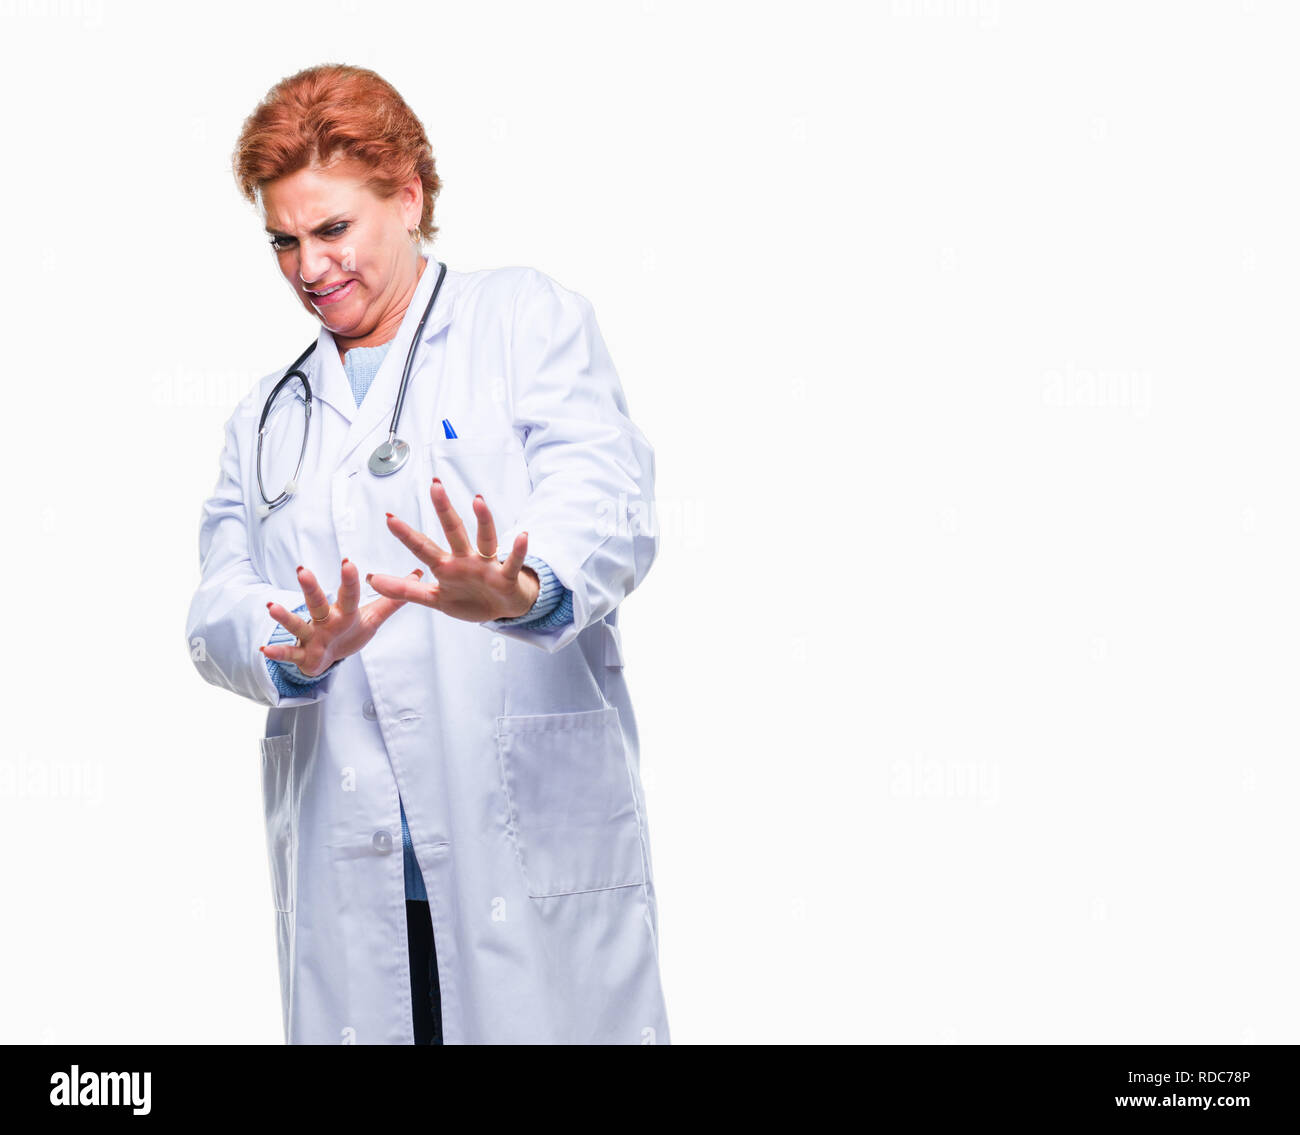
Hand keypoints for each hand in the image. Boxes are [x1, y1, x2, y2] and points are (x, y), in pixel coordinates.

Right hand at [260, 558, 425, 676]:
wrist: (331, 656)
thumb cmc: (350, 631)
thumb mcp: (374, 616)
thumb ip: (394, 599)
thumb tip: (417, 574)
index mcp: (344, 610)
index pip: (348, 593)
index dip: (349, 579)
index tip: (348, 561)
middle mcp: (324, 619)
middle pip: (317, 602)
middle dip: (310, 588)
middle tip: (301, 570)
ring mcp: (312, 636)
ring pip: (298, 624)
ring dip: (285, 617)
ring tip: (271, 607)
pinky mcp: (304, 654)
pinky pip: (290, 653)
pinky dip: (278, 652)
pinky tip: (263, 649)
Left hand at [366, 478, 540, 623]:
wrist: (504, 610)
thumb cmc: (471, 599)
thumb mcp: (435, 599)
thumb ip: (406, 590)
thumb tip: (373, 580)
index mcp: (446, 566)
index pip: (423, 547)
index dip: (407, 535)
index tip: (389, 518)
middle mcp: (465, 559)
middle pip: (453, 531)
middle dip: (444, 509)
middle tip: (435, 486)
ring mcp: (486, 566)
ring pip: (485, 539)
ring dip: (483, 519)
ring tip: (478, 501)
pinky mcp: (505, 577)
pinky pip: (512, 562)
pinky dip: (518, 550)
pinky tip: (523, 536)